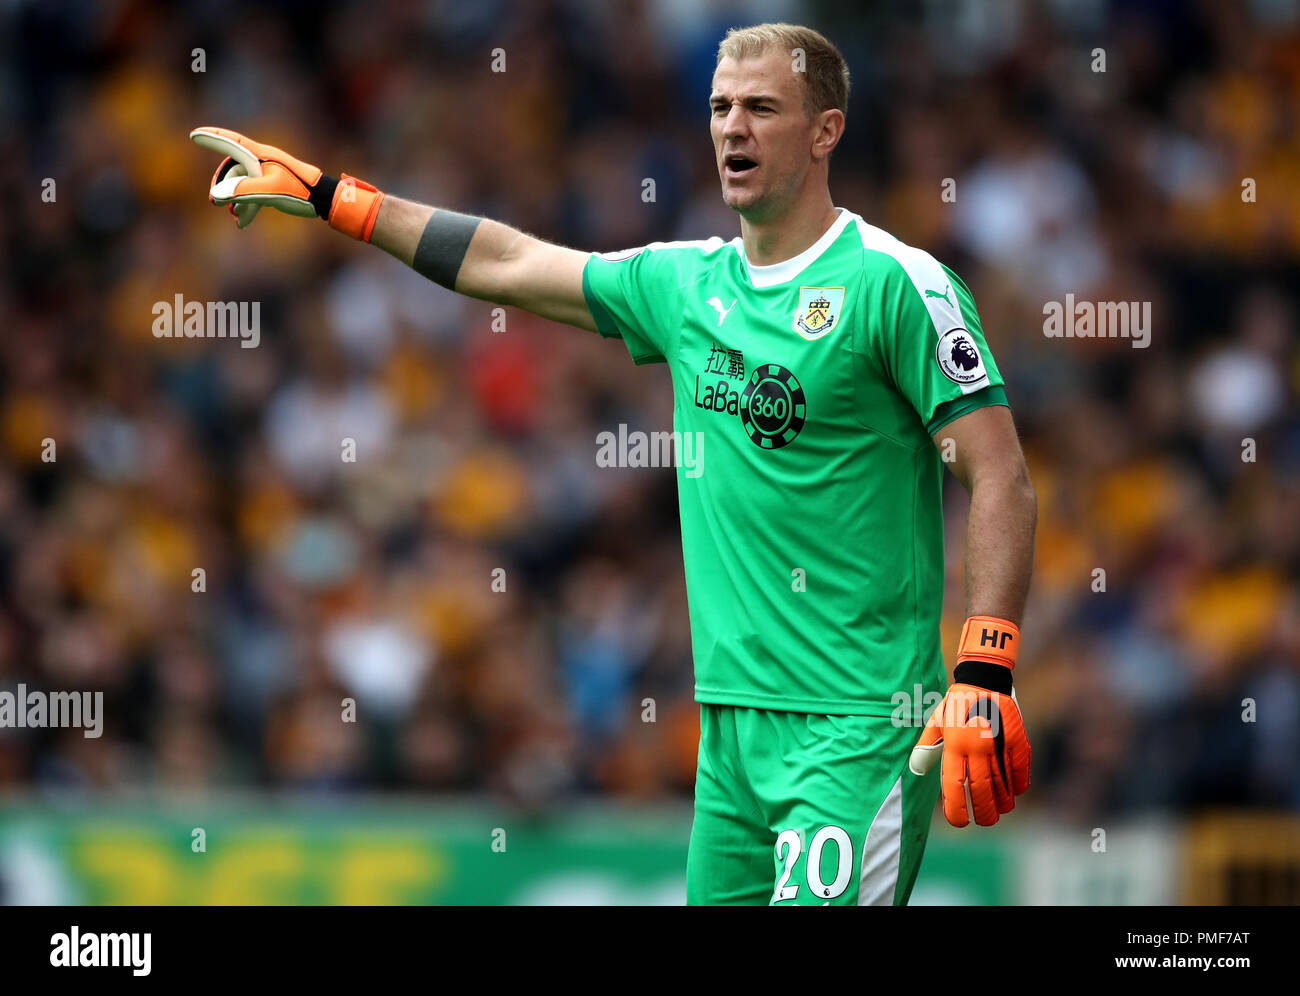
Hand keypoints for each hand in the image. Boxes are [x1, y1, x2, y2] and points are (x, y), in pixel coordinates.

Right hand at [189, 126, 383, 239]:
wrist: (324, 199)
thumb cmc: (300, 191)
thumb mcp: (270, 191)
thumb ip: (242, 191)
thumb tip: (217, 194)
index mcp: (260, 155)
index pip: (231, 142)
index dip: (212, 138)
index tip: (194, 135)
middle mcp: (263, 160)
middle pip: (233, 167)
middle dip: (222, 184)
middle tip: (214, 201)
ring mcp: (268, 172)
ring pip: (243, 183)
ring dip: (235, 199)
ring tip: (233, 216)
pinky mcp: (275, 184)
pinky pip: (254, 192)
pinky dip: (247, 205)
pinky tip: (242, 221)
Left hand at [908, 616, 1030, 826]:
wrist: (983, 680)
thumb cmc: (956, 705)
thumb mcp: (936, 722)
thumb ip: (927, 746)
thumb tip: (916, 769)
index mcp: (953, 744)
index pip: (953, 785)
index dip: (956, 809)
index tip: (959, 822)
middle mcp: (976, 747)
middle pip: (980, 790)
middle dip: (983, 813)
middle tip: (985, 822)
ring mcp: (998, 744)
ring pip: (1002, 784)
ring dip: (1003, 803)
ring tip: (1001, 811)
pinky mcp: (1017, 740)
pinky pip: (1020, 769)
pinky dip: (1019, 784)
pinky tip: (1015, 793)